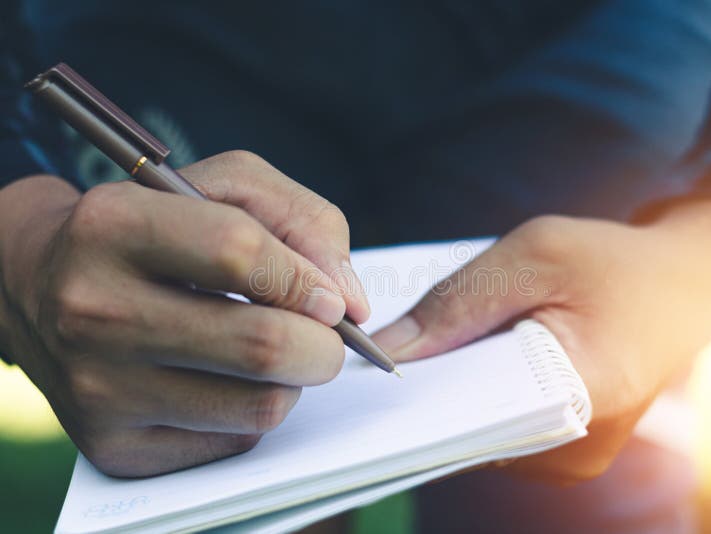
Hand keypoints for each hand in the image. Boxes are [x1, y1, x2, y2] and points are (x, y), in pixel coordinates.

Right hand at [0, 150, 368, 476]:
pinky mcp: (114, 446)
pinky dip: (254, 410)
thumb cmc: (153, 229)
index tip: (331, 299)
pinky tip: (228, 380)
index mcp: (113, 226)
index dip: (307, 279)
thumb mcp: (223, 189)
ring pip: (260, 405)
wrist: (42, 287)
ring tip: (272, 351)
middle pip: (262, 346)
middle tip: (324, 335)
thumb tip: (349, 303)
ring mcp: (98, 388)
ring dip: (293, 380)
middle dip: (324, 346)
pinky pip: (234, 440)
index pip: (240, 253)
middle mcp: (94, 310)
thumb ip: (303, 220)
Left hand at [373, 202, 710, 482]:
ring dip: (456, 385)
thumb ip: (458, 303)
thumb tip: (387, 350)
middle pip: (470, 425)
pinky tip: (475, 353)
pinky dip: (480, 388)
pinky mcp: (564, 441)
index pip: (470, 413)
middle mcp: (574, 446)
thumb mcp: (536, 255)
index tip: (372, 366)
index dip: (416, 388)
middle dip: (431, 383)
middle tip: (397, 344)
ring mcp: (570, 453)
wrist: (688, 284)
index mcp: (579, 397)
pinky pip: (501, 421)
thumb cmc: (619, 263)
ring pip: (481, 425)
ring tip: (443, 341)